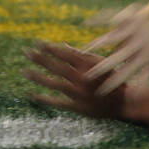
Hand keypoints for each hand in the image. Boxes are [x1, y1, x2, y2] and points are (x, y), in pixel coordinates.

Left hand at [24, 40, 148, 119]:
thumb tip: (61, 45)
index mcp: (88, 65)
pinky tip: (32, 94)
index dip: (49, 48)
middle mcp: (81, 78)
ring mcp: (78, 93)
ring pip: (53, 84)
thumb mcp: (99, 62)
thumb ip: (80, 55)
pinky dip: (44, 99)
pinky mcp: (77, 107)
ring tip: (24, 71)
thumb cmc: (111, 77)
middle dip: (40, 58)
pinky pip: (57, 102)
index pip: (64, 53)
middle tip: (26, 52)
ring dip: (38, 77)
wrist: (124, 102)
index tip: (37, 42)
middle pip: (56, 66)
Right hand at [81, 2, 148, 95]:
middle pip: (118, 57)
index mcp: (143, 56)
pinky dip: (97, 20)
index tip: (99, 93)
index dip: (113, 83)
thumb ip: (143, 83)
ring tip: (83, 53)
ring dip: (97, 44)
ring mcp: (132, 28)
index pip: (126, 73)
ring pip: (112, 37)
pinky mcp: (126, 15)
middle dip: (103, 67)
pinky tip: (84, 25)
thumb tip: (132, 102)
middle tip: (87, 77)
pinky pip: (110, 17)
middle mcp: (137, 43)